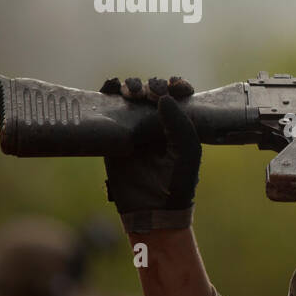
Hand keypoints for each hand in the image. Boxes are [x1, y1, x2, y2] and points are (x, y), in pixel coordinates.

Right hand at [99, 76, 200, 232]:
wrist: (151, 211)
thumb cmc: (176, 184)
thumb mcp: (187, 154)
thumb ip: (180, 126)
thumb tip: (162, 98)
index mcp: (179, 124)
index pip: (177, 95)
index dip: (176, 85)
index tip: (174, 87)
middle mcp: (157, 122)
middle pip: (152, 90)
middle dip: (151, 85)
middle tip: (149, 94)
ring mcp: (134, 127)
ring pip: (130, 95)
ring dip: (131, 85)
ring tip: (132, 92)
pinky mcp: (112, 134)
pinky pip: (108, 108)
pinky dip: (108, 92)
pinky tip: (111, 87)